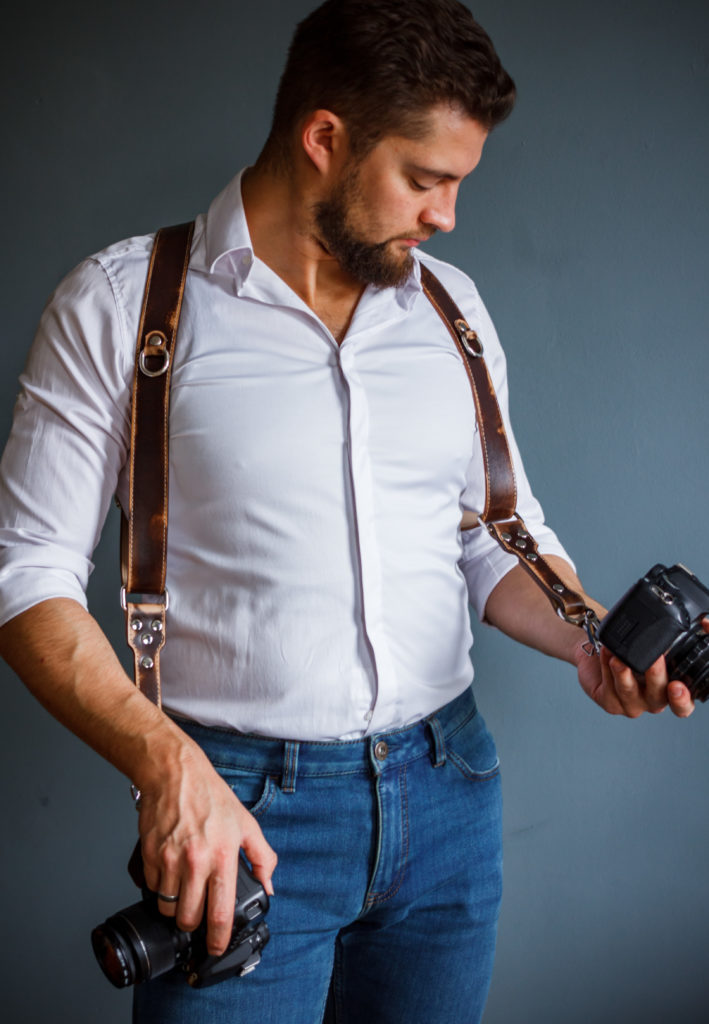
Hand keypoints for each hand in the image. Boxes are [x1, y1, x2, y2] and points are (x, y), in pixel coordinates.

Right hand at [135, 737, 276, 955]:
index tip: (216, 946)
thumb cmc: (211, 797)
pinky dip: (160, 888)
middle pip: (188, 918)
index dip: (217, 938)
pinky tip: (170, 873)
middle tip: (197, 914)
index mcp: (222, 857)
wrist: (176, 775)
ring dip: (174, 907)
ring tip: (183, 891)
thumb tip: (269, 887)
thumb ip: (263, 858)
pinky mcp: (150, 855)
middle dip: (193, 923)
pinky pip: (152, 888)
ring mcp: (170, 859)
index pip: (219, 913)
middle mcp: (196, 862)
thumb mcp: (247, 824)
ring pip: (167, 907)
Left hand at [573, 619, 708, 717]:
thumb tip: (662, 633)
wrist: (597, 653)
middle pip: (658, 696)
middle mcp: (652, 700)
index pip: (682, 704)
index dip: (682, 699)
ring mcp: (631, 704)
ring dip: (622, 671)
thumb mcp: (647, 647)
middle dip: (655, 675)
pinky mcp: (610, 703)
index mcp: (668, 689)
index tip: (677, 686)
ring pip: (629, 691)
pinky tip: (606, 653)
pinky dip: (606, 667)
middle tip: (654, 659)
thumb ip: (658, 645)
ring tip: (617, 656)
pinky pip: (609, 687)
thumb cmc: (627, 651)